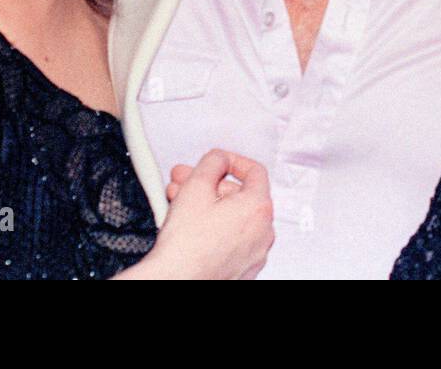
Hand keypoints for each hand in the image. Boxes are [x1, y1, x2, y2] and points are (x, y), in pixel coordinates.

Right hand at [143, 149, 273, 279]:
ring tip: (181, 204)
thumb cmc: (187, 246)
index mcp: (258, 208)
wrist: (176, 281)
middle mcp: (263, 231)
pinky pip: (233, 240)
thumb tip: (218, 159)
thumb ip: (212, 162)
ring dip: (210, 206)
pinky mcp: (243, 268)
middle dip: (210, 185)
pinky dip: (216, 229)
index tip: (218, 162)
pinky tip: (192, 227)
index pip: (255, 171)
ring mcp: (255, 252)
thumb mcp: (196, 187)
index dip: (232, 161)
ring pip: (234, 218)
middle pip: (240, 195)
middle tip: (186, 182)